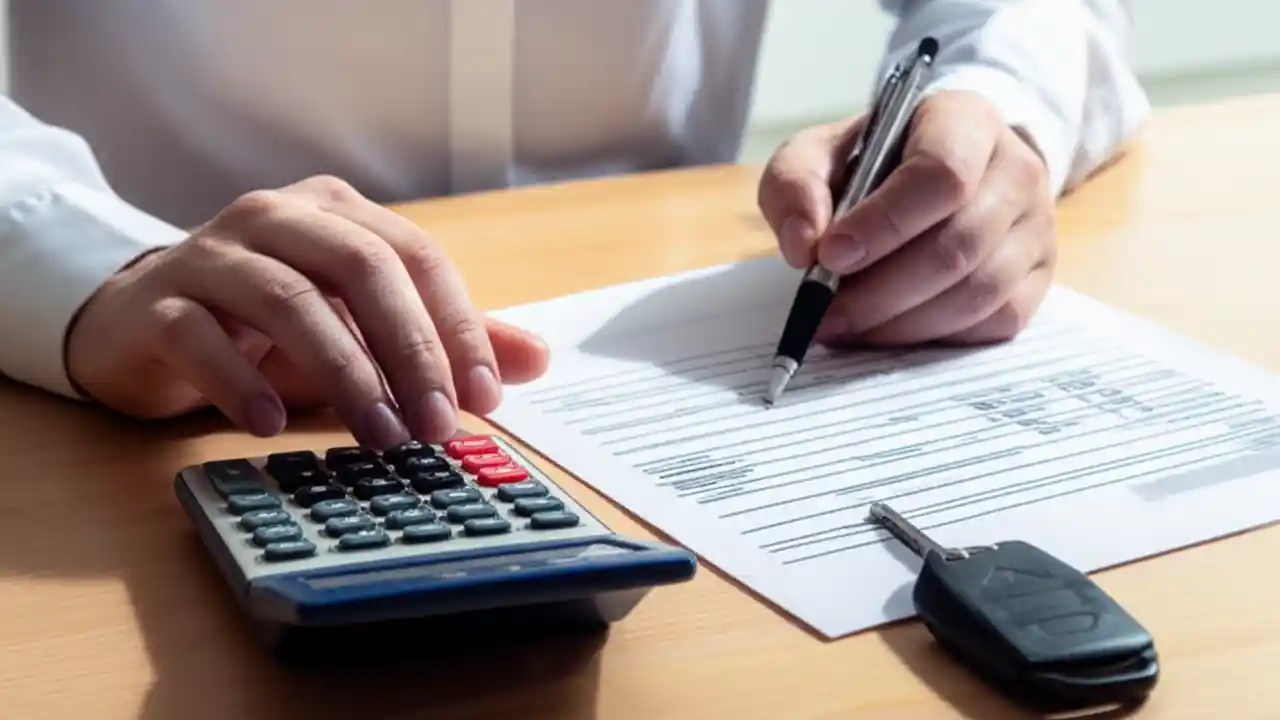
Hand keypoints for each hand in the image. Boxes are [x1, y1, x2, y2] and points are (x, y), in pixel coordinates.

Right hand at [67, 175, 548, 447]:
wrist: (143, 322)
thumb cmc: (271, 328)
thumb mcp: (364, 331)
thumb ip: (445, 341)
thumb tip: (539, 360)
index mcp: (337, 212)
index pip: (416, 256)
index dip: (455, 326)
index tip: (484, 398)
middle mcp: (275, 217)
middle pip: (360, 267)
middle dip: (410, 350)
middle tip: (435, 426)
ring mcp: (209, 255)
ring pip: (286, 298)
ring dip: (342, 373)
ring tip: (377, 435)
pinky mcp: (155, 303)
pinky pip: (199, 336)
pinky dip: (240, 382)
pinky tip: (270, 425)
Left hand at [758, 90, 1056, 345]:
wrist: (932, 175)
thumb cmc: (872, 163)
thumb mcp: (818, 155)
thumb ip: (796, 186)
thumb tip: (803, 246)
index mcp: (966, 120)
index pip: (941, 174)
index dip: (884, 223)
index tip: (830, 256)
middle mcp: (1016, 169)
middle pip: (958, 244)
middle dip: (881, 290)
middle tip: (826, 311)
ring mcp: (1036, 226)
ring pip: (976, 292)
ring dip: (900, 322)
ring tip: (846, 325)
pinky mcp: (1037, 277)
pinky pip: (992, 321)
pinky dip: (932, 336)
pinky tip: (887, 330)